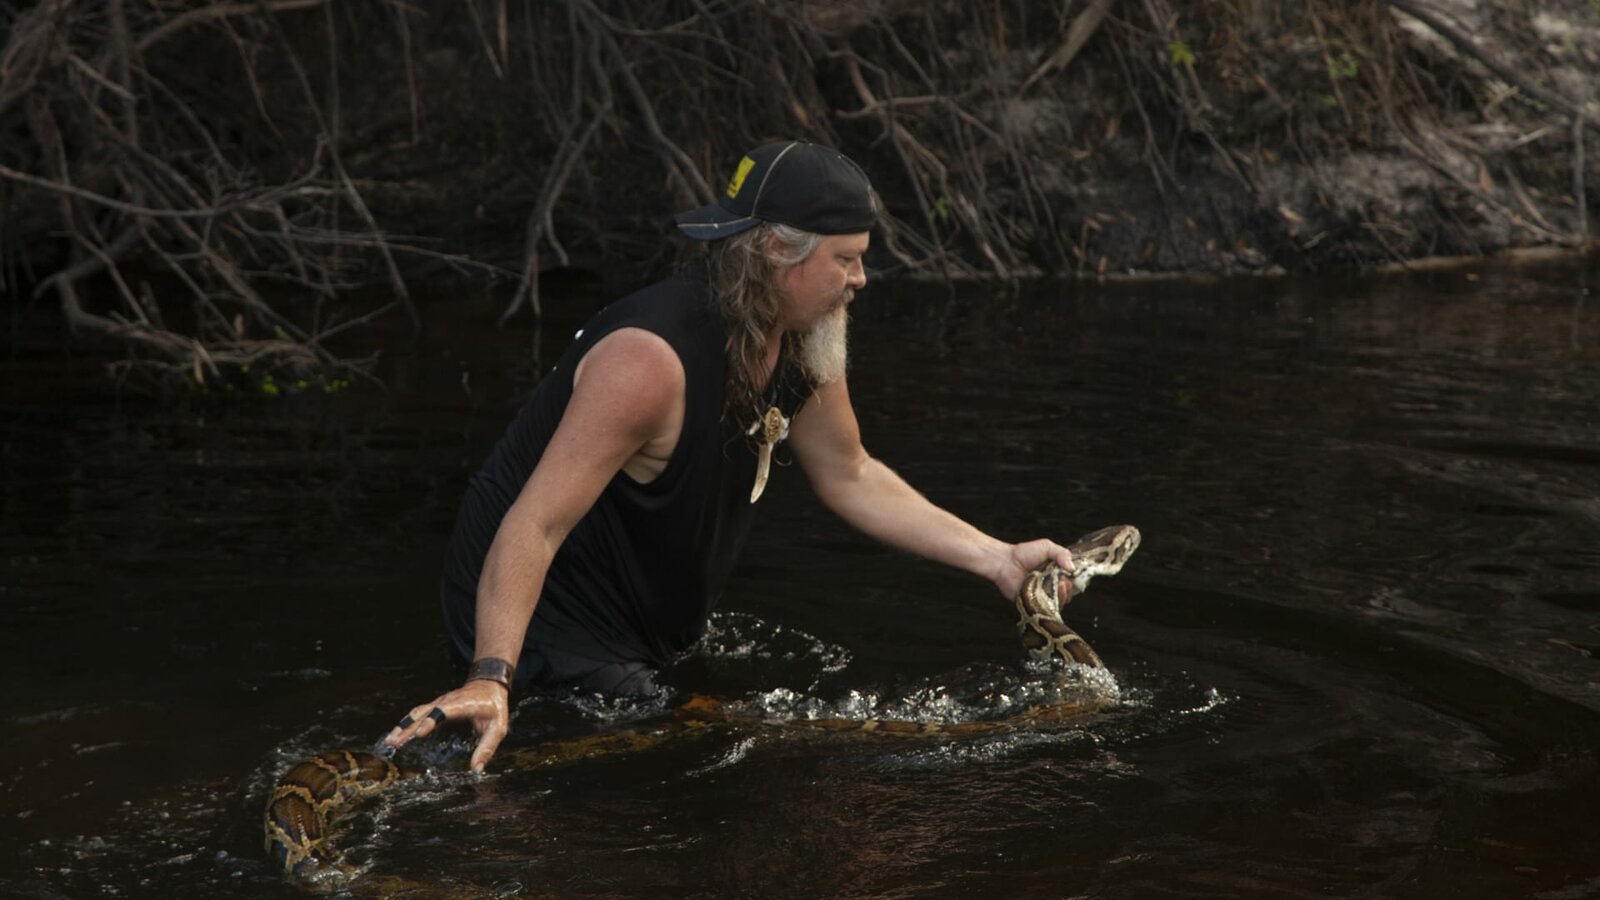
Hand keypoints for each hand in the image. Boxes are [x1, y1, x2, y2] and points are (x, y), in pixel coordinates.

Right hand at [384, 679, 509, 771]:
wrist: (489, 684)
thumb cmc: (494, 708)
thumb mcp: (498, 728)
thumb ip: (487, 748)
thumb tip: (477, 769)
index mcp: (465, 704)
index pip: (445, 711)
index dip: (431, 720)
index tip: (419, 733)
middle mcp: (448, 701)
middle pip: (425, 713)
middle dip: (409, 727)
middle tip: (395, 742)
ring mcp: (440, 702)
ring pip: (418, 712)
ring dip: (403, 726)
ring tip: (390, 741)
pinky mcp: (435, 706)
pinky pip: (418, 714)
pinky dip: (405, 723)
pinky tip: (395, 735)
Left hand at [991, 538, 1074, 602]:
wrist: (1005, 562)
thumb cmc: (1024, 553)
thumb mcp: (1046, 547)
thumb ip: (1062, 553)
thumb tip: (1073, 568)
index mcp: (1057, 574)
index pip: (1072, 582)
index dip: (1074, 580)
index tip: (1072, 575)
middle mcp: (1051, 587)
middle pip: (1067, 594)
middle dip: (1068, 589)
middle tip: (1062, 582)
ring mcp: (1043, 597)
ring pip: (1059, 603)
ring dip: (1061, 597)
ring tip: (1057, 587)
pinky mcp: (1034, 605)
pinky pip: (1044, 610)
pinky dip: (1048, 605)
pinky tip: (1046, 597)